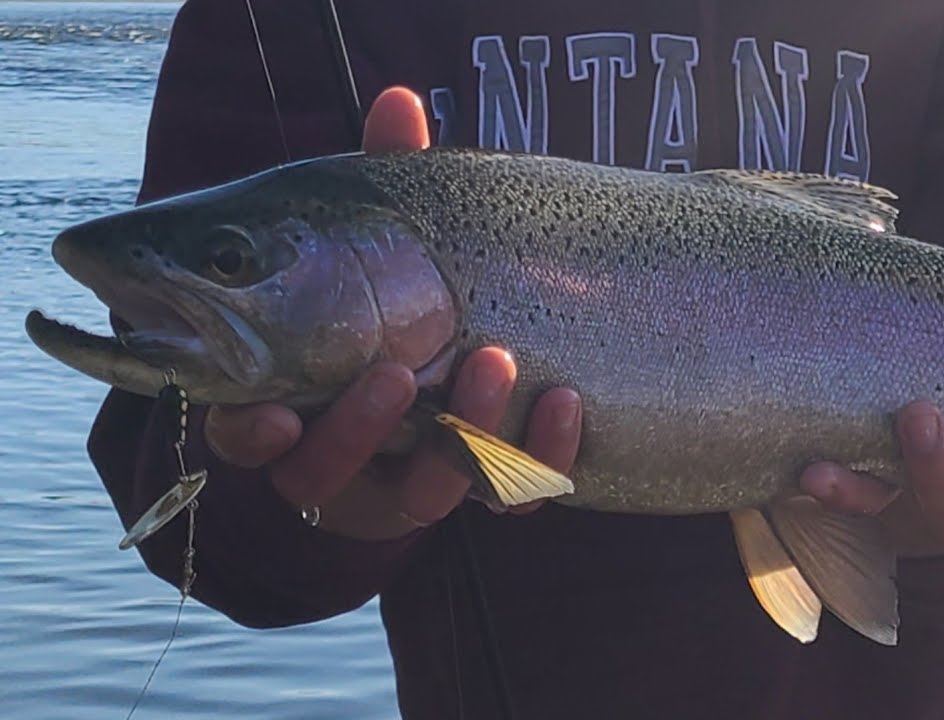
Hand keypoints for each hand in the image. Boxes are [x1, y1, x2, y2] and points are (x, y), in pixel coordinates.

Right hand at [203, 87, 581, 540]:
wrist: (470, 358)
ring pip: (423, 492)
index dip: (253, 435)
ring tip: (494, 363)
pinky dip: (539, 456)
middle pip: (328, 471)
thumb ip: (384, 188)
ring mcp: (408, 482)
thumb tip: (401, 104)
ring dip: (459, 433)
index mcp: (287, 396)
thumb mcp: (382, 247)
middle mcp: (337, 454)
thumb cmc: (393, 299)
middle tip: (398, 371)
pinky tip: (564, 403)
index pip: (246, 434)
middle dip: (362, 429)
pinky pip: (508, 498)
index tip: (275, 417)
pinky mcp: (479, 493)